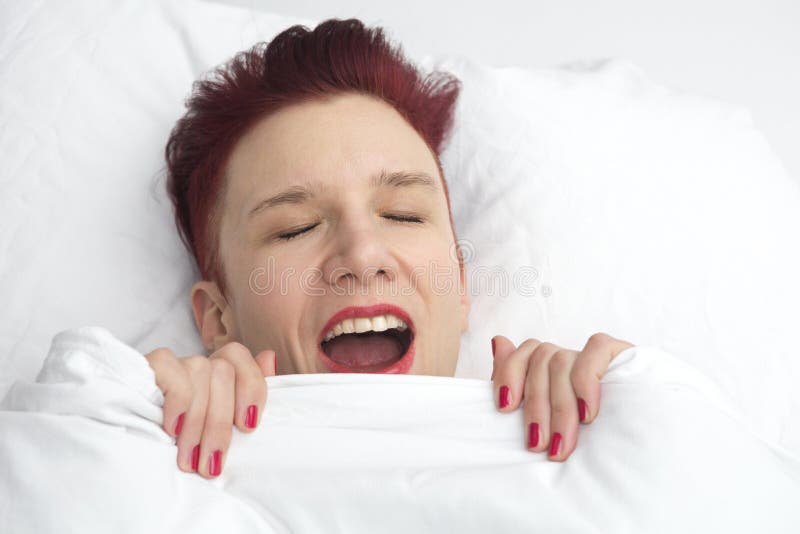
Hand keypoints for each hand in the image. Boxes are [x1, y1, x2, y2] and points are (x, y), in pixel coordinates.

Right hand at [144, 342, 276, 477]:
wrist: (124, 464)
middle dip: (220, 423)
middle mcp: (193, 365)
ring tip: (188, 460)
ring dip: (197, 422)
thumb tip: (269, 356)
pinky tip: (172, 429)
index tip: (248, 427)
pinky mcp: (142, 368)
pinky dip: (178, 400)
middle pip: (223, 370)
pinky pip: (169, 366)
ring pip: (200, 369)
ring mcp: (169, 365)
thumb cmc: (179, 449)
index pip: (239, 357)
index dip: (252, 386)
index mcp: (215, 375)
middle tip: (211, 465)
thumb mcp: (218, 430)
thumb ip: (247, 396)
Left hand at [490, 332, 633, 460]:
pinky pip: (595, 350)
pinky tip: (588, 413)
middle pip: (540, 361)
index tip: (505, 407)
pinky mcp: (622, 354)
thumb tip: (498, 341)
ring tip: (563, 444)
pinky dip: (585, 381)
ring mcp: (597, 356)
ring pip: (562, 360)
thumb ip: (519, 381)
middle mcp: (573, 358)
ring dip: (560, 407)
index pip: (524, 352)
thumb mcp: (546, 419)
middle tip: (539, 445)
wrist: (645, 453)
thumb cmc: (592, 442)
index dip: (509, 374)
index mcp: (552, 369)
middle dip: (536, 407)